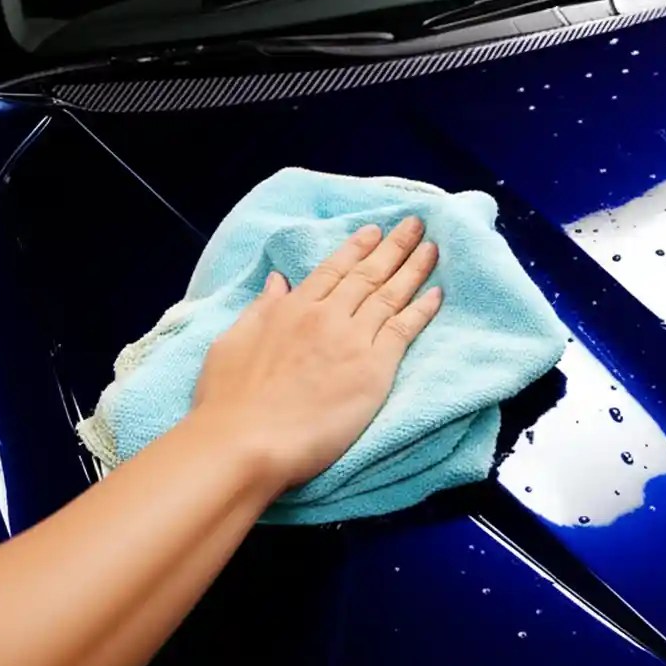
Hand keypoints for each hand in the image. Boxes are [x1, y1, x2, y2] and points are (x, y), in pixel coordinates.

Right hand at [193, 218, 441, 490]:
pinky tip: (437, 293)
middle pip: (367, 275)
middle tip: (415, 225)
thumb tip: (278, 282)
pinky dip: (422, 310)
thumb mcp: (232, 342)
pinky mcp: (374, 369)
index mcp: (290, 309)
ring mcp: (352, 340)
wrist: (246, 441)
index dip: (356, 248)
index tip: (374, 231)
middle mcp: (325, 317)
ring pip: (390, 296)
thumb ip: (261, 310)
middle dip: (393, 247)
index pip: (332, 270)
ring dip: (413, 268)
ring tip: (432, 248)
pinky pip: (404, 330)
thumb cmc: (228, 402)